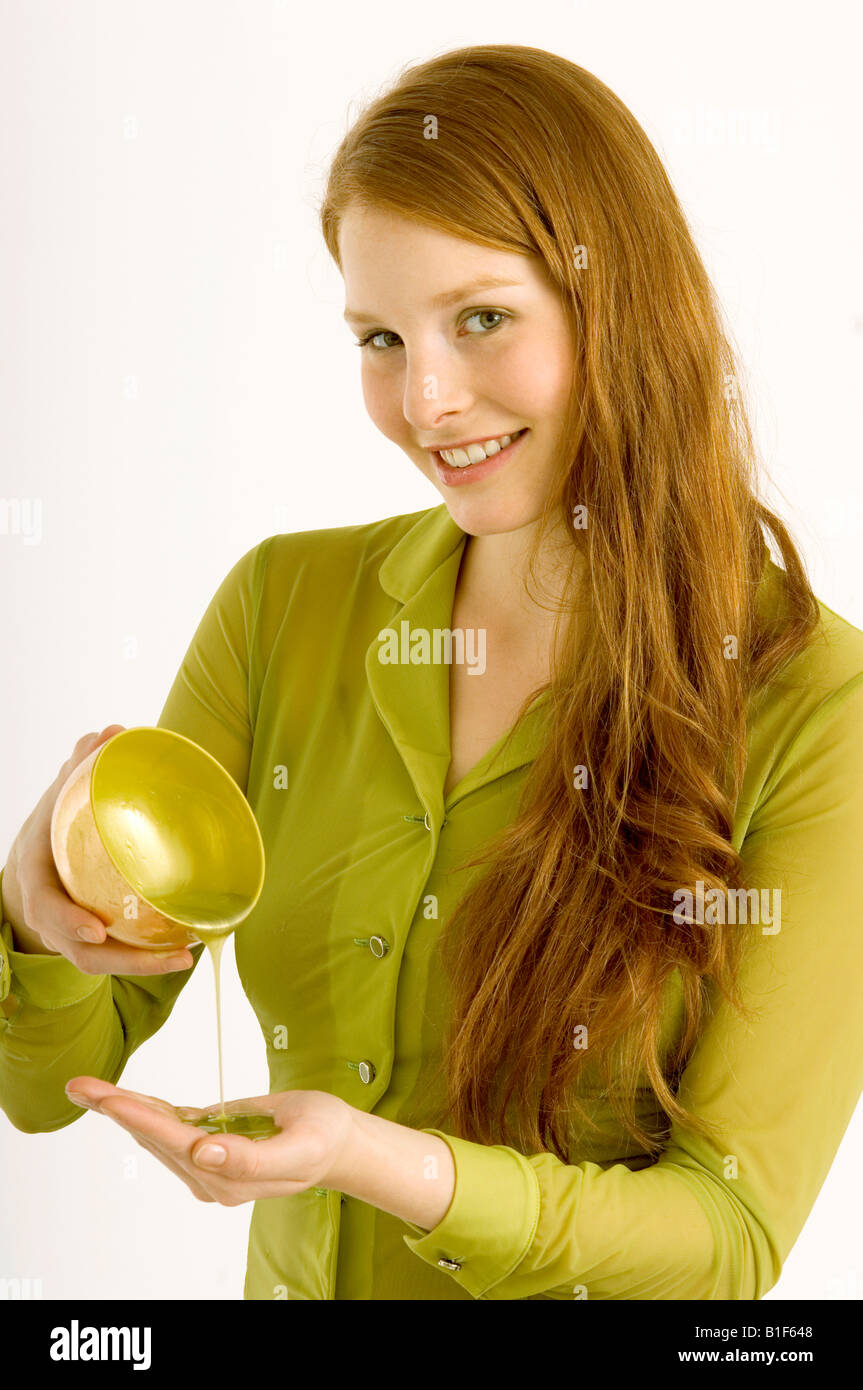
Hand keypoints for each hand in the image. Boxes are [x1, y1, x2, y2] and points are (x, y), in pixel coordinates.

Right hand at [5, 727, 194, 974]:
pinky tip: (184, 952)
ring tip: (183, 958)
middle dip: (120, 958)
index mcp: (38, 880)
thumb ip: (82, 768)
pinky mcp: (95, 945)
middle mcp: (52, 917)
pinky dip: (148, 958)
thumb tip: (113, 732)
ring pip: (100, 963)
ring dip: (143, 965)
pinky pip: (118, 959)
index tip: (95, 929)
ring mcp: (71, 937)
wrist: (33, 871)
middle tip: (167, 954)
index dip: (66, 921)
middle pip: (79, 950)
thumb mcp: (59, 800)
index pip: (45, 905)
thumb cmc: (51, 831)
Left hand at [63, 1077, 356, 1204]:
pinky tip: (126, 1098)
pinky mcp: (212, 1145)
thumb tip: (202, 1154)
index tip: (107, 1099)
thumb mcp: (299, 1149)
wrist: (339, 1144)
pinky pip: (173, 1124)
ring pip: (156, 1131)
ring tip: (89, 1089)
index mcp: (227, 1177)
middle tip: (79, 1086)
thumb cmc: (323, 1140)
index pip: (172, 1142)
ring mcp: (208, 1162)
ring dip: (123, 1108)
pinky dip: (148, 1109)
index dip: (137, 1117)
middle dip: (116, 1109)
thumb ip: (250, 1160)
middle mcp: (209, 1174)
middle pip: (153, 1136)